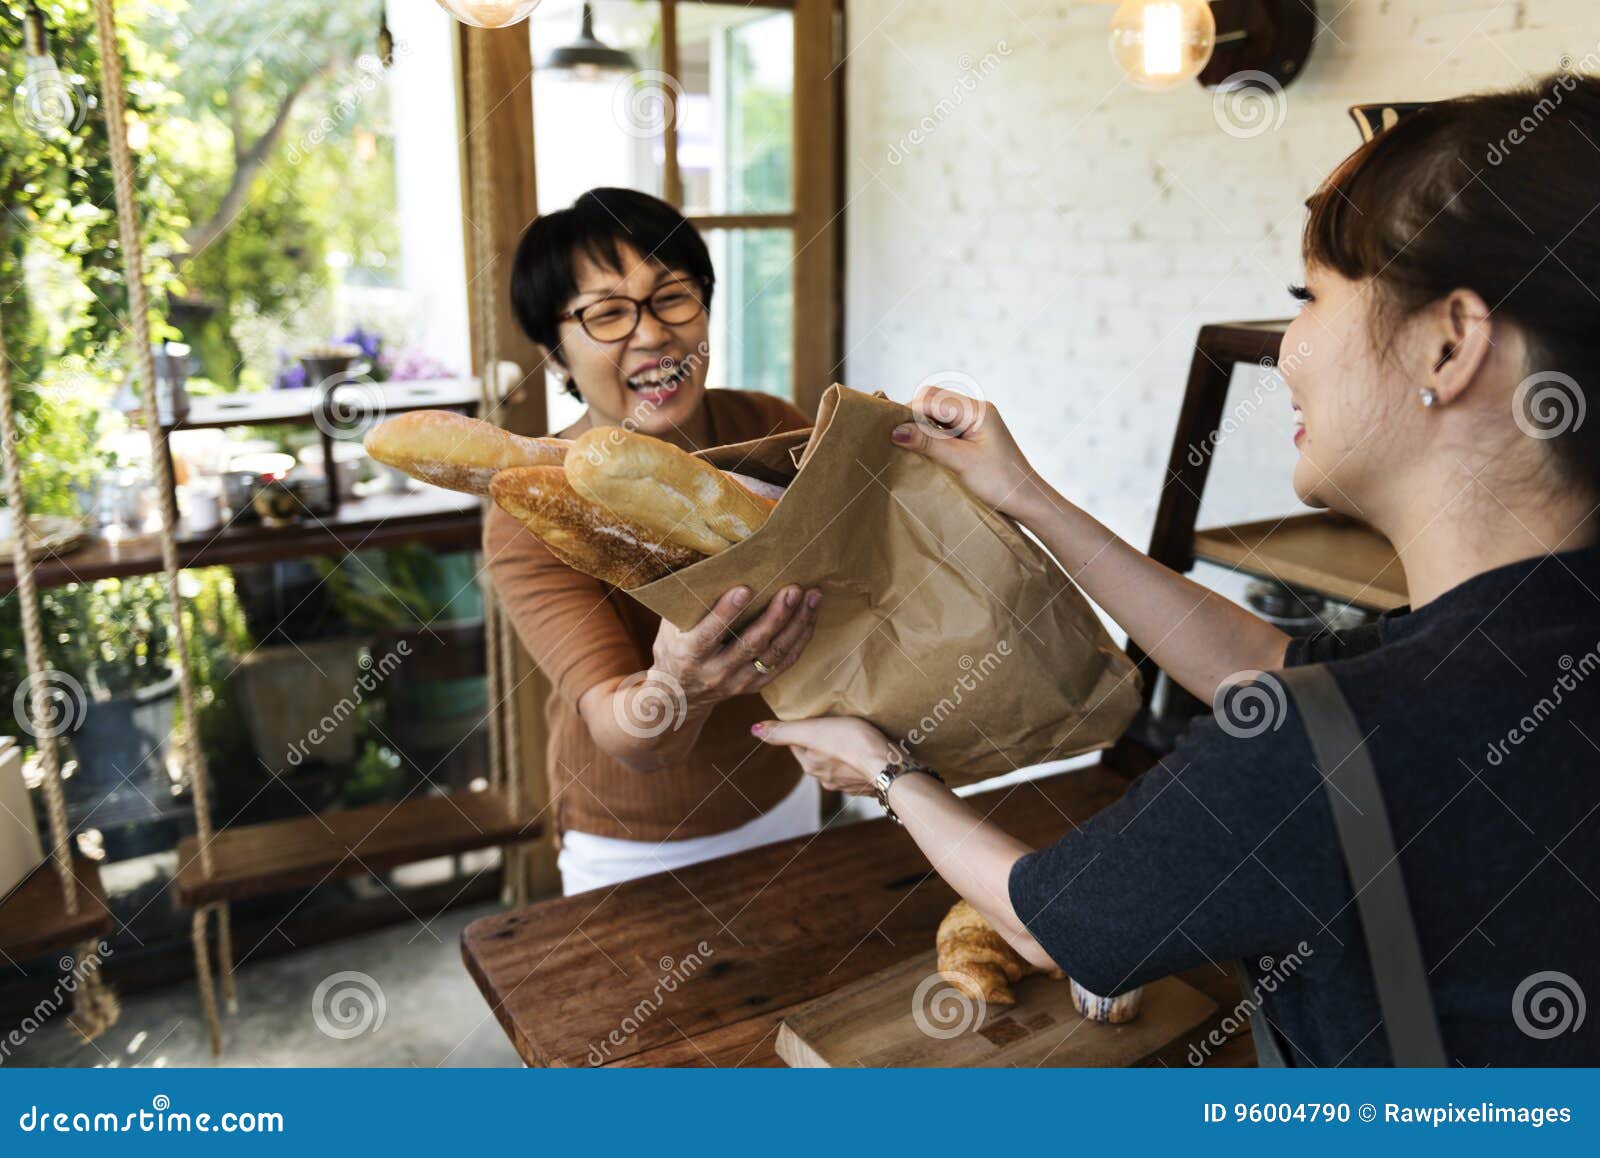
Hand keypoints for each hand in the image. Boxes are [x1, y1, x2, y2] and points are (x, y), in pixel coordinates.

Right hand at [651, 584, 821, 708]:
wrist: (678, 696)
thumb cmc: (674, 649)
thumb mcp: (670, 629)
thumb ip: (690, 605)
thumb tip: (713, 564)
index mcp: (689, 654)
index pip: (709, 633)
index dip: (726, 612)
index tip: (745, 589)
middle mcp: (715, 672)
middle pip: (751, 644)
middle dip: (776, 616)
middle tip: (794, 589)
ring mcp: (738, 682)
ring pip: (775, 654)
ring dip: (797, 624)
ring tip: (812, 597)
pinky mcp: (755, 686)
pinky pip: (784, 663)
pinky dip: (800, 639)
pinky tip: (810, 616)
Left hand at [750, 716, 897, 795]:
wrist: (888, 767)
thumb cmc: (851, 743)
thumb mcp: (814, 730)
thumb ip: (784, 731)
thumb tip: (754, 731)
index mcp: (810, 765)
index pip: (797, 744)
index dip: (803, 729)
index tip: (812, 719)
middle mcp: (825, 779)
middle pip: (817, 754)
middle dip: (822, 742)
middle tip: (833, 725)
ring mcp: (848, 784)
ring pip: (838, 764)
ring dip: (842, 753)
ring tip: (853, 737)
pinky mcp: (868, 785)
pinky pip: (858, 772)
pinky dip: (860, 763)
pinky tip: (868, 755)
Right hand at [890, 384, 1049, 519]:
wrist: (1026, 500)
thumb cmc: (1000, 482)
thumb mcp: (960, 462)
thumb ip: (928, 443)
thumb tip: (895, 430)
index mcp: (976, 410)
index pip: (931, 398)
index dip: (909, 413)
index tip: (892, 434)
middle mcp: (975, 409)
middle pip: (931, 400)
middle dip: (913, 417)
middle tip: (900, 441)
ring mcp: (974, 421)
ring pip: (935, 413)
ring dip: (921, 427)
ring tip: (911, 448)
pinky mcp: (971, 434)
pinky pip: (943, 426)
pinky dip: (930, 436)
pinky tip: (925, 452)